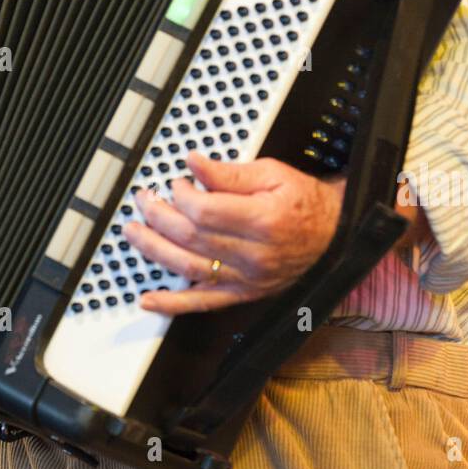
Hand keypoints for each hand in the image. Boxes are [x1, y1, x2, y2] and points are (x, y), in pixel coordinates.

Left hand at [129, 150, 346, 314]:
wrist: (334, 234)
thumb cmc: (304, 202)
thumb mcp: (273, 173)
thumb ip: (229, 172)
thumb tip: (194, 163)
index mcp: (262, 220)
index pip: (204, 211)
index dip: (181, 195)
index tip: (177, 183)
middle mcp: (254, 255)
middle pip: (190, 237)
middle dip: (158, 215)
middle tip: (145, 199)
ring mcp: (247, 279)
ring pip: (188, 267)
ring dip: (153, 250)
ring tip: (133, 232)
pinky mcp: (243, 294)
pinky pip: (203, 303)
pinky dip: (172, 305)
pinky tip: (149, 300)